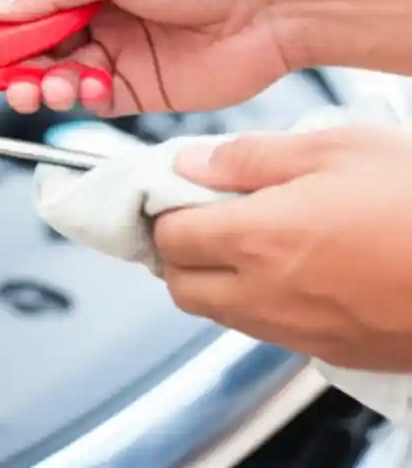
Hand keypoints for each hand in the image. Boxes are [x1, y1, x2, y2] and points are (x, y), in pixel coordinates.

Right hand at [0, 0, 302, 115]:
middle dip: (10, 66)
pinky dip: (79, 100)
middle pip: (36, 47)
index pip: (28, 7)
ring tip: (47, 86)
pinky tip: (84, 89)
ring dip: (42, 84)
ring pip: (58, 76)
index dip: (1, 33)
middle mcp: (103, 12)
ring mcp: (121, 52)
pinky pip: (92, 101)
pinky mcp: (142, 89)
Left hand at [155, 125, 411, 370]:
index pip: (168, 236)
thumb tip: (192, 163)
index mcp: (256, 238)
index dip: (164, 211)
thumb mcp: (338, 148)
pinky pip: (268, 332)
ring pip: (221, 314)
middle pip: (180, 286)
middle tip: (205, 218)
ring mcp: (298, 331)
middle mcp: (264, 294)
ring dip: (218, 280)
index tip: (177, 192)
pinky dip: (260, 305)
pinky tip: (297, 270)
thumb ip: (252, 158)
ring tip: (255, 240)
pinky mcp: (332, 352)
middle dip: (179, 254)